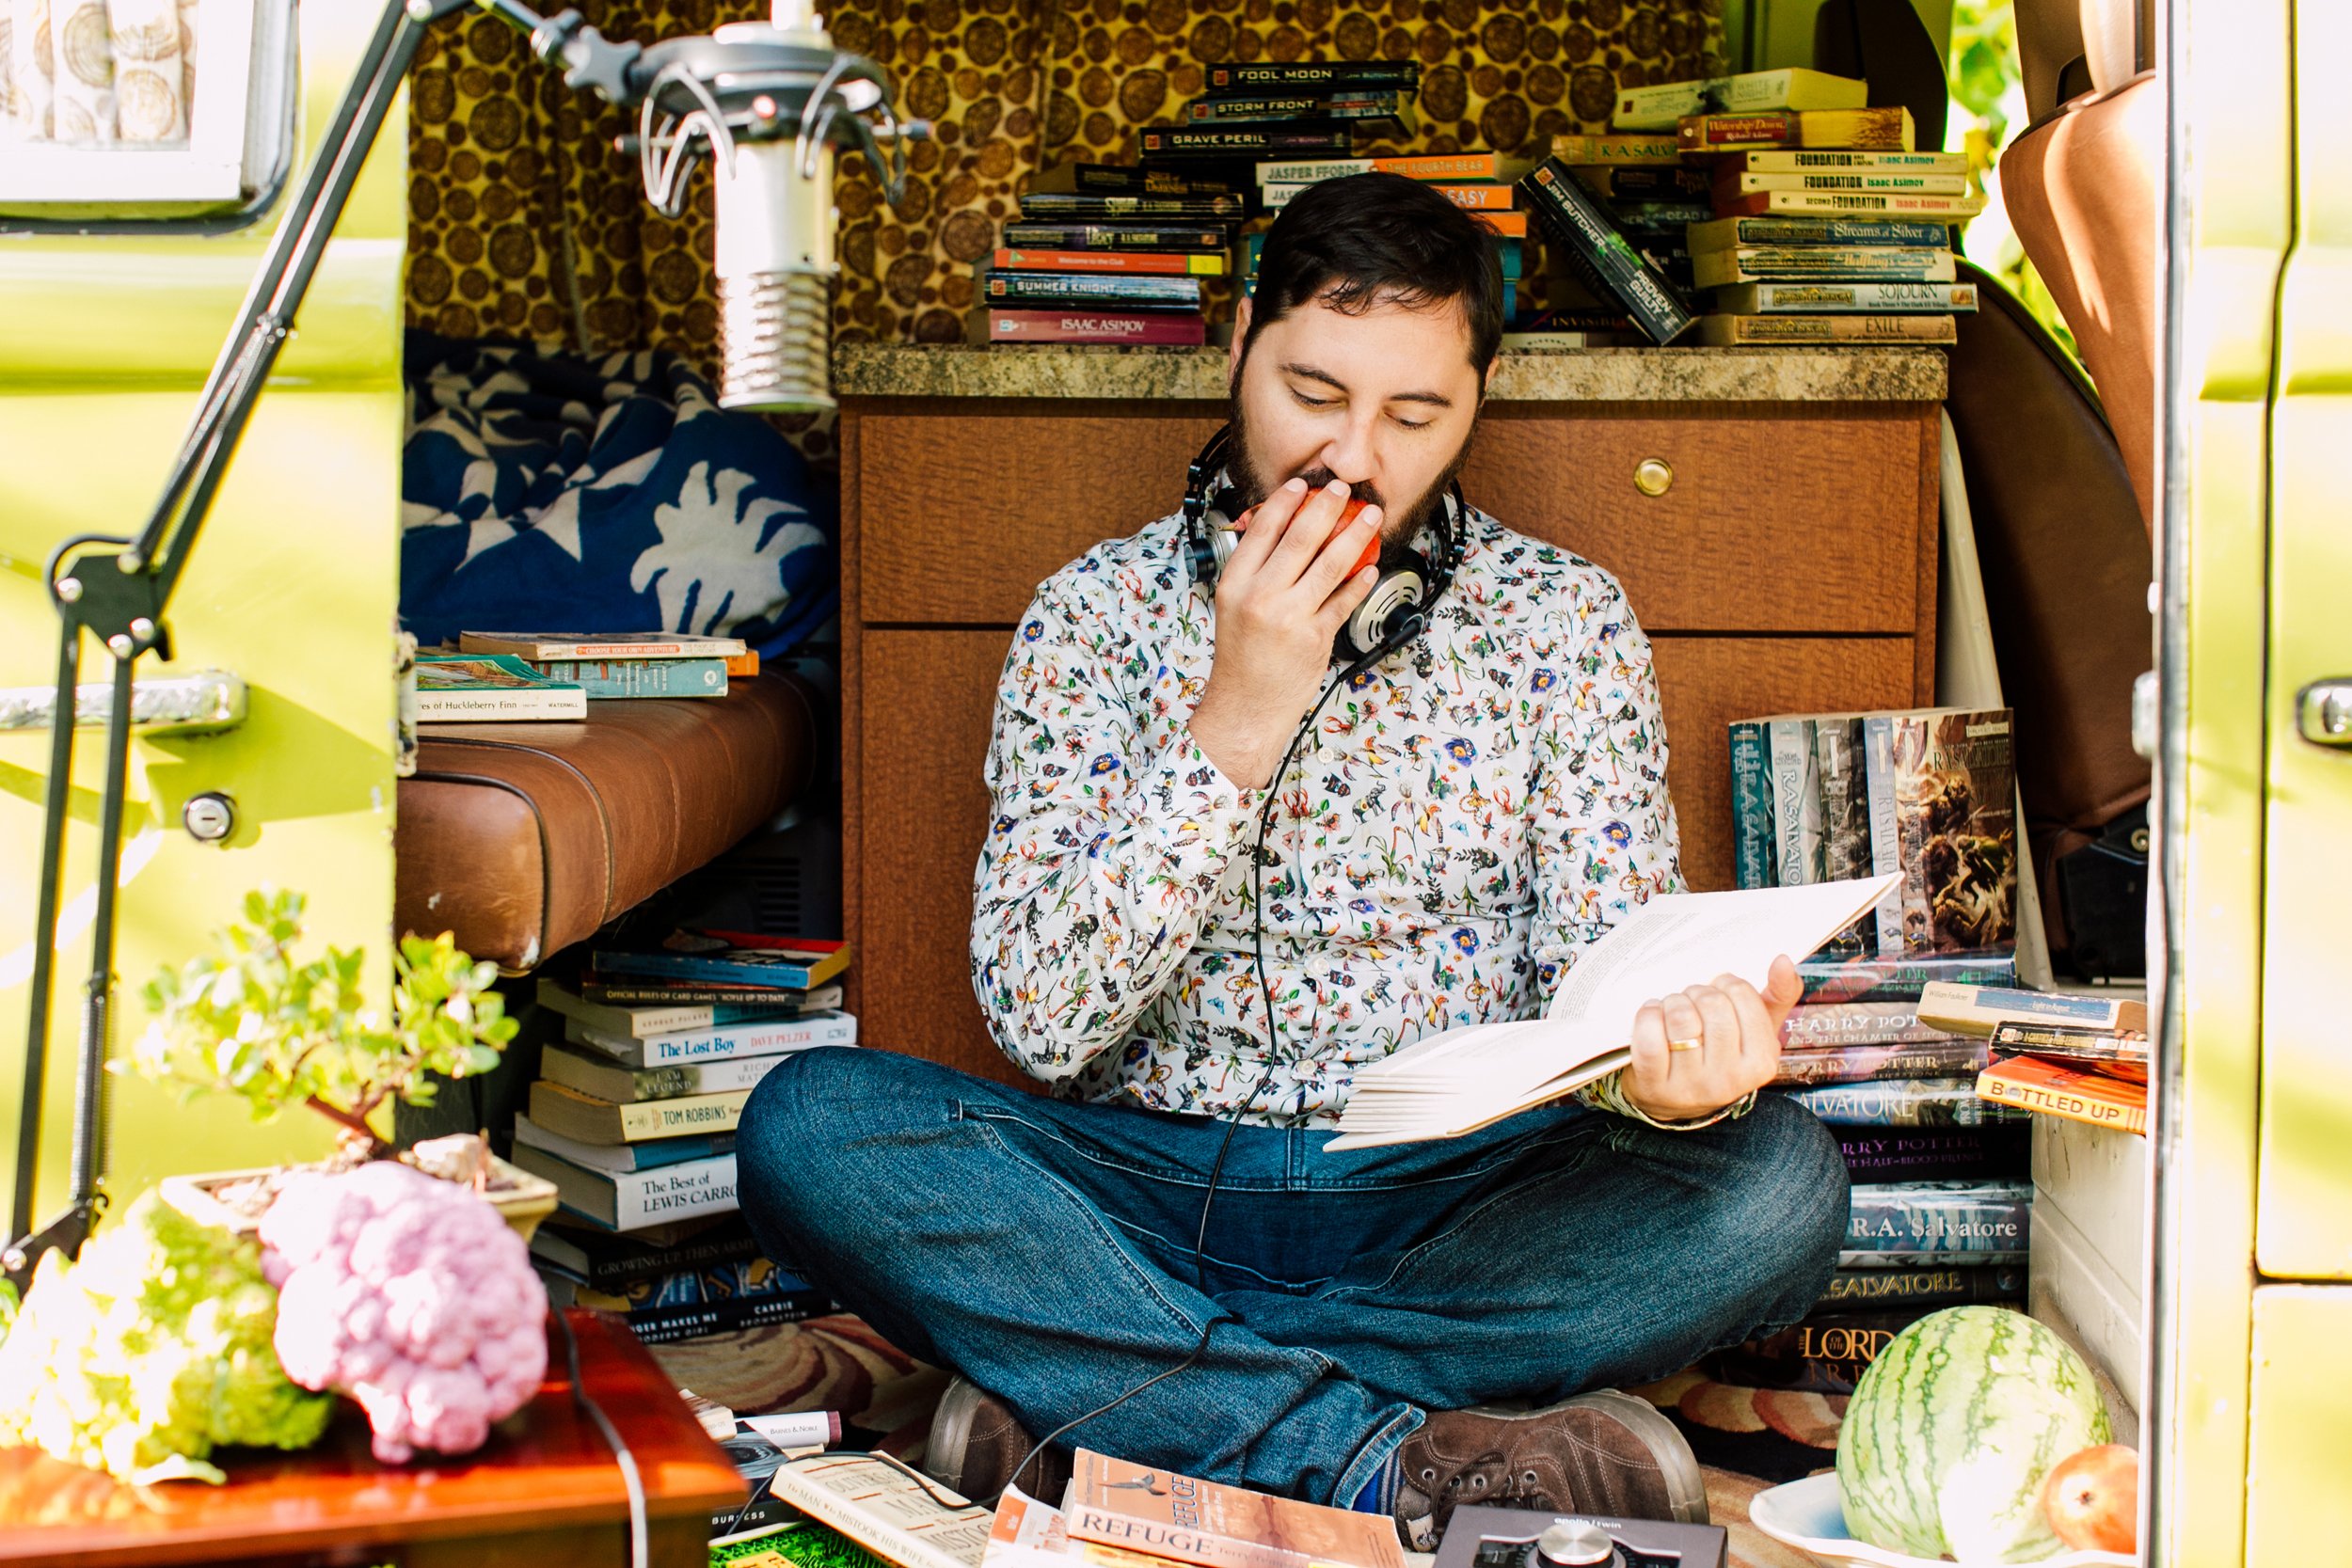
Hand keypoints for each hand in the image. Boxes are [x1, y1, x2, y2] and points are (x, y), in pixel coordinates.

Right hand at [1187, 476, 1380, 787]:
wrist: (1246, 705)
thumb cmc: (1241, 656)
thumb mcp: (1231, 606)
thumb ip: (1254, 571)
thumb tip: (1280, 532)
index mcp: (1235, 583)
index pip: (1262, 529)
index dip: (1285, 501)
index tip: (1302, 485)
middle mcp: (1261, 596)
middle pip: (1300, 538)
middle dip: (1326, 507)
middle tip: (1343, 489)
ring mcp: (1290, 617)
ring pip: (1330, 564)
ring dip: (1355, 535)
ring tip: (1369, 517)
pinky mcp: (1315, 637)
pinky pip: (1344, 600)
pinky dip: (1360, 580)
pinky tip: (1371, 566)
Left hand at [1621, 955, 1803, 1122]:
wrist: (1675, 1099)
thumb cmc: (1720, 1053)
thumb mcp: (1756, 1030)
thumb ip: (1779, 995)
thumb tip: (1784, 960)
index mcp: (1761, 1062)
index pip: (1742, 995)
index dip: (1725, 983)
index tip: (1718, 991)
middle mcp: (1729, 1079)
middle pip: (1711, 1004)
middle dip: (1697, 992)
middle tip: (1693, 1001)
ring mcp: (1690, 1085)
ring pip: (1680, 1017)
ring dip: (1672, 1002)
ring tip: (1672, 1011)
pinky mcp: (1654, 1084)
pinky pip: (1649, 1034)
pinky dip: (1648, 1015)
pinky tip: (1653, 1017)